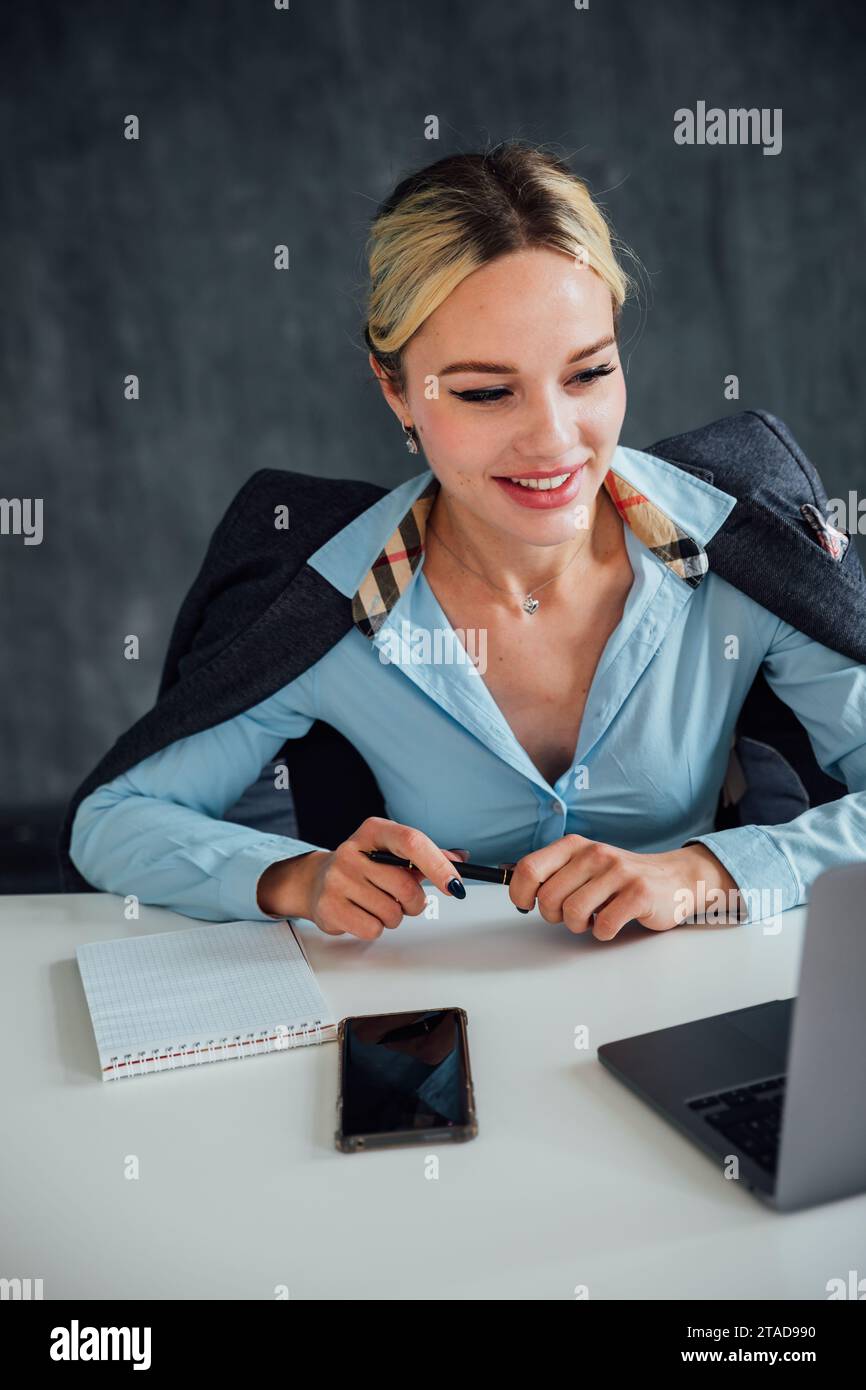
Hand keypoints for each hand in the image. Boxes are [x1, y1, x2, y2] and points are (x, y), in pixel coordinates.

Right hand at [256, 817, 469, 939]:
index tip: (456, 886)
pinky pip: (373, 929)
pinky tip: (362, 913)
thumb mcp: (393, 853)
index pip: (412, 842)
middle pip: (406, 886)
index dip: (439, 866)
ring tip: (377, 904)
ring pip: (392, 913)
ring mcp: (337, 879)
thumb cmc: (365, 867)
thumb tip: (461, 860)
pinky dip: (376, 928)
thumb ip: (427, 856)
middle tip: (404, 900)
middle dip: (414, 902)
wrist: (316, 881)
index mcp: (374, 830)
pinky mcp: (328, 907)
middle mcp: (352, 851)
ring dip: (394, 916)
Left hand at [508, 835, 741, 939]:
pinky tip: (613, 921)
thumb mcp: (582, 865)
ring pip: (573, 913)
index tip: (527, 905)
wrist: (673, 879)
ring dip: (579, 926)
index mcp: (574, 846)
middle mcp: (595, 854)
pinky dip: (603, 932)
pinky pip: (603, 926)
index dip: (520, 894)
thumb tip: (509, 880)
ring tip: (593, 917)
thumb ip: (551, 872)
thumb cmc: (619, 878)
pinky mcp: (639, 894)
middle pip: (549, 898)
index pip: (529, 868)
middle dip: (555, 916)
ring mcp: (618, 872)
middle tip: (572, 914)